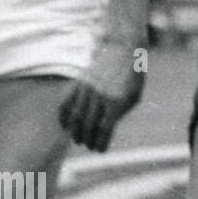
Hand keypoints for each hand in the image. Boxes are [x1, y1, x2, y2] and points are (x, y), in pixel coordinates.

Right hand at [59, 37, 145, 151]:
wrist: (122, 47)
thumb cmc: (132, 75)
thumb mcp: (134, 96)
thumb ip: (120, 114)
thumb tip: (104, 130)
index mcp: (117, 101)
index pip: (104, 129)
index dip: (100, 143)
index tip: (99, 150)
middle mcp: (100, 96)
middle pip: (88, 126)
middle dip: (88, 140)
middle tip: (89, 145)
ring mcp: (87, 89)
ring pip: (75, 117)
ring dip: (75, 132)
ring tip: (78, 139)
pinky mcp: (79, 83)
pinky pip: (66, 103)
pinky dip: (64, 117)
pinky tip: (66, 126)